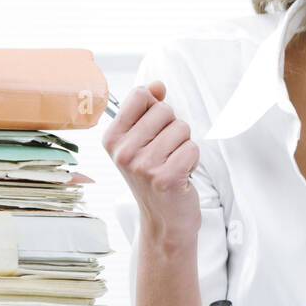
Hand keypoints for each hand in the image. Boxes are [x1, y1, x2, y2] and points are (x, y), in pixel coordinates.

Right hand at [102, 81, 200, 242]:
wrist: (164, 220)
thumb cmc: (154, 176)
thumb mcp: (142, 140)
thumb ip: (148, 108)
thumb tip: (157, 85)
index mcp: (112, 138)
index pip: (140, 95)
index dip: (155, 108)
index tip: (153, 130)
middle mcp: (123, 152)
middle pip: (164, 110)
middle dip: (173, 129)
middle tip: (165, 153)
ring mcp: (143, 166)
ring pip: (182, 128)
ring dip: (184, 145)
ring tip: (173, 164)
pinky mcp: (166, 178)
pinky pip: (192, 148)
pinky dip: (193, 160)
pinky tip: (182, 175)